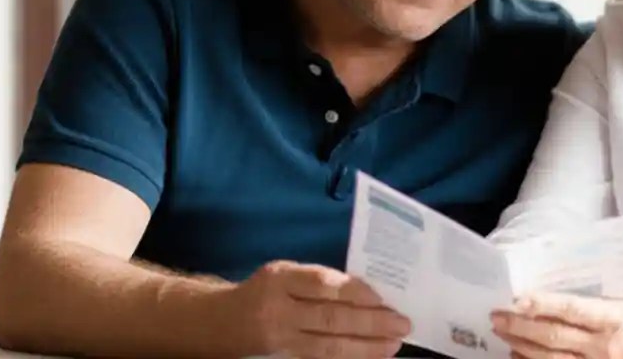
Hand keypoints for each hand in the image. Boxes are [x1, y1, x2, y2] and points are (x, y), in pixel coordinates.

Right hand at [226, 260, 410, 358]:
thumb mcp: (284, 273)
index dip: (355, 292)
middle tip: (401, 324)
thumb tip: (366, 292)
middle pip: (330, 317)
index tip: (383, 298)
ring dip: (366, 347)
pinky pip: (320, 358)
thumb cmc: (264, 290)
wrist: (220, 321)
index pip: (322, 283)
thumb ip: (317, 279)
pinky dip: (348, 357)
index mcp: (280, 277)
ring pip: (328, 345)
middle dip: (370, 323)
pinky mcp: (283, 357)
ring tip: (393, 345)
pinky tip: (370, 356)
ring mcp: (280, 337)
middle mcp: (278, 308)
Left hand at [491, 293, 622, 358]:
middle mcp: (606, 346)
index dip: (543, 305)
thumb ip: (598, 306)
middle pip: (554, 338)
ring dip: (524, 349)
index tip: (518, 299)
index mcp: (616, 319)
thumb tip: (560, 301)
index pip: (572, 310)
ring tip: (504, 337)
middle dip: (521, 327)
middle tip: (498, 317)